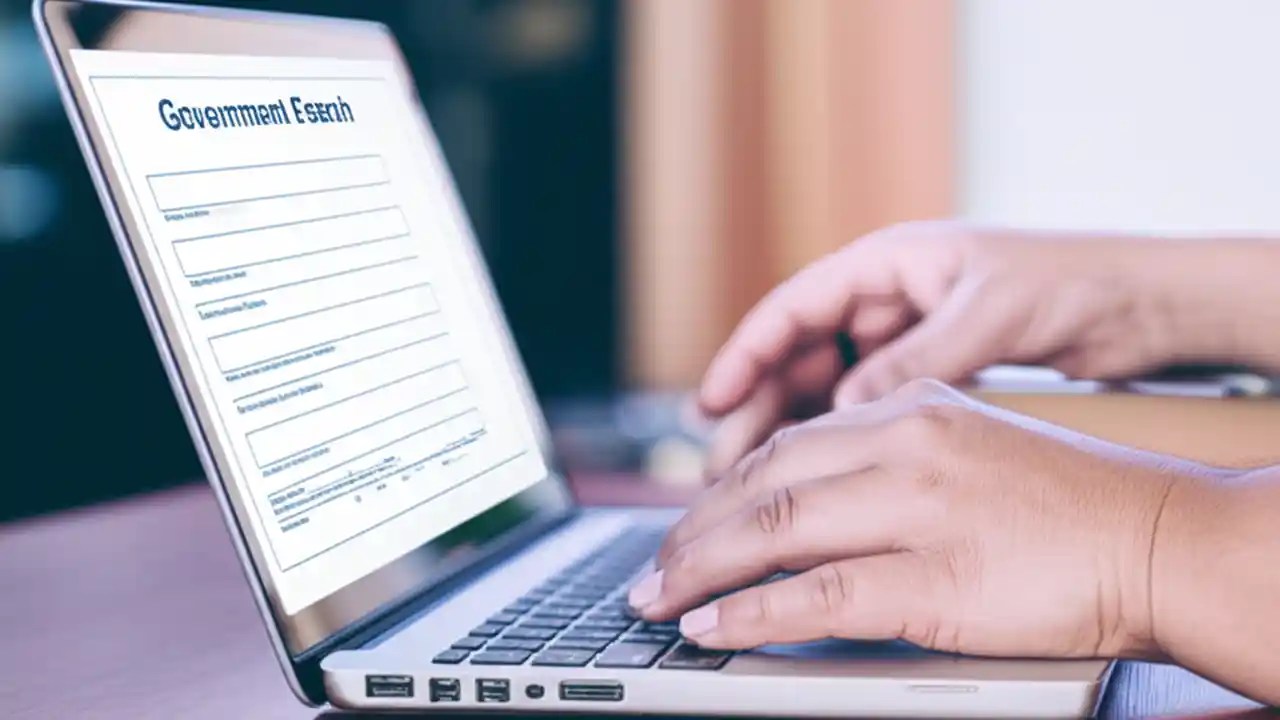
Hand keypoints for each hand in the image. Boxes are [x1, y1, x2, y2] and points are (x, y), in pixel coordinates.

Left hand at [631, 380, 1193, 658]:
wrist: (1162, 536)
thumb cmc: (1069, 507)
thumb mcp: (967, 452)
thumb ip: (891, 466)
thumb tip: (814, 507)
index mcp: (912, 408)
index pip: (787, 443)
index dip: (723, 489)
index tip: (689, 525)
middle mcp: (906, 444)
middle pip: (765, 481)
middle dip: (693, 530)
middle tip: (653, 568)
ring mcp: (919, 507)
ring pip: (775, 528)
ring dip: (702, 568)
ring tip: (659, 598)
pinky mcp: (937, 575)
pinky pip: (818, 593)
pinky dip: (752, 611)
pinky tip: (713, 625)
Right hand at [698, 222, 1183, 475]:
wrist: (1146, 305)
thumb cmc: (1074, 285)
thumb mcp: (988, 317)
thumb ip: (915, 360)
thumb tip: (844, 408)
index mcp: (891, 263)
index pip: (795, 308)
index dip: (746, 354)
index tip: (711, 401)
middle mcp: (889, 299)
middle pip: (800, 356)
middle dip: (759, 407)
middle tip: (722, 465)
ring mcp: (909, 338)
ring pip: (827, 388)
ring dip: (791, 431)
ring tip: (756, 485)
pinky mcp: (933, 376)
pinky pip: (865, 410)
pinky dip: (837, 441)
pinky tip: (818, 480)